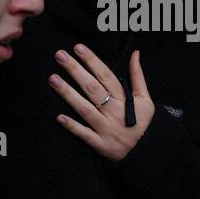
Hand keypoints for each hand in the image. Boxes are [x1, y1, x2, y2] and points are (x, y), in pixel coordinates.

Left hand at [49, 44, 154, 161]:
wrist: (146, 151)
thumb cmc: (142, 122)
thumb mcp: (145, 99)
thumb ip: (138, 76)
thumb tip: (135, 53)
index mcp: (124, 100)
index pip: (106, 76)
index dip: (92, 61)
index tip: (78, 47)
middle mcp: (114, 112)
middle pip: (92, 88)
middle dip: (76, 70)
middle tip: (60, 55)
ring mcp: (106, 129)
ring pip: (85, 109)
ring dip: (68, 94)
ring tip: (53, 78)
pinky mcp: (99, 144)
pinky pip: (84, 135)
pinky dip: (72, 126)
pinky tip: (58, 117)